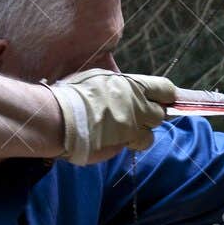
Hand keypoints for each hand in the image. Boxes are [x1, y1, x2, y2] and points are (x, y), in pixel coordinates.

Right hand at [47, 70, 176, 165]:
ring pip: (150, 136)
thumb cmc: (73, 94)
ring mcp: (132, 129)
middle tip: (134, 116)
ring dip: (139, 134)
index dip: (165, 96)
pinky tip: (109, 139)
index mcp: (133, 86)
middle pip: (160, 115)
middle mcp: (138, 107)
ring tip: (120, 130)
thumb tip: (126, 86)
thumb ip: (118, 84)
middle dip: (150, 116)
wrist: (58, 118)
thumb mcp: (98, 77)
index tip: (162, 99)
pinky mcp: (123, 146)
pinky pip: (131, 147)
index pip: (166, 89)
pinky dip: (125, 145)